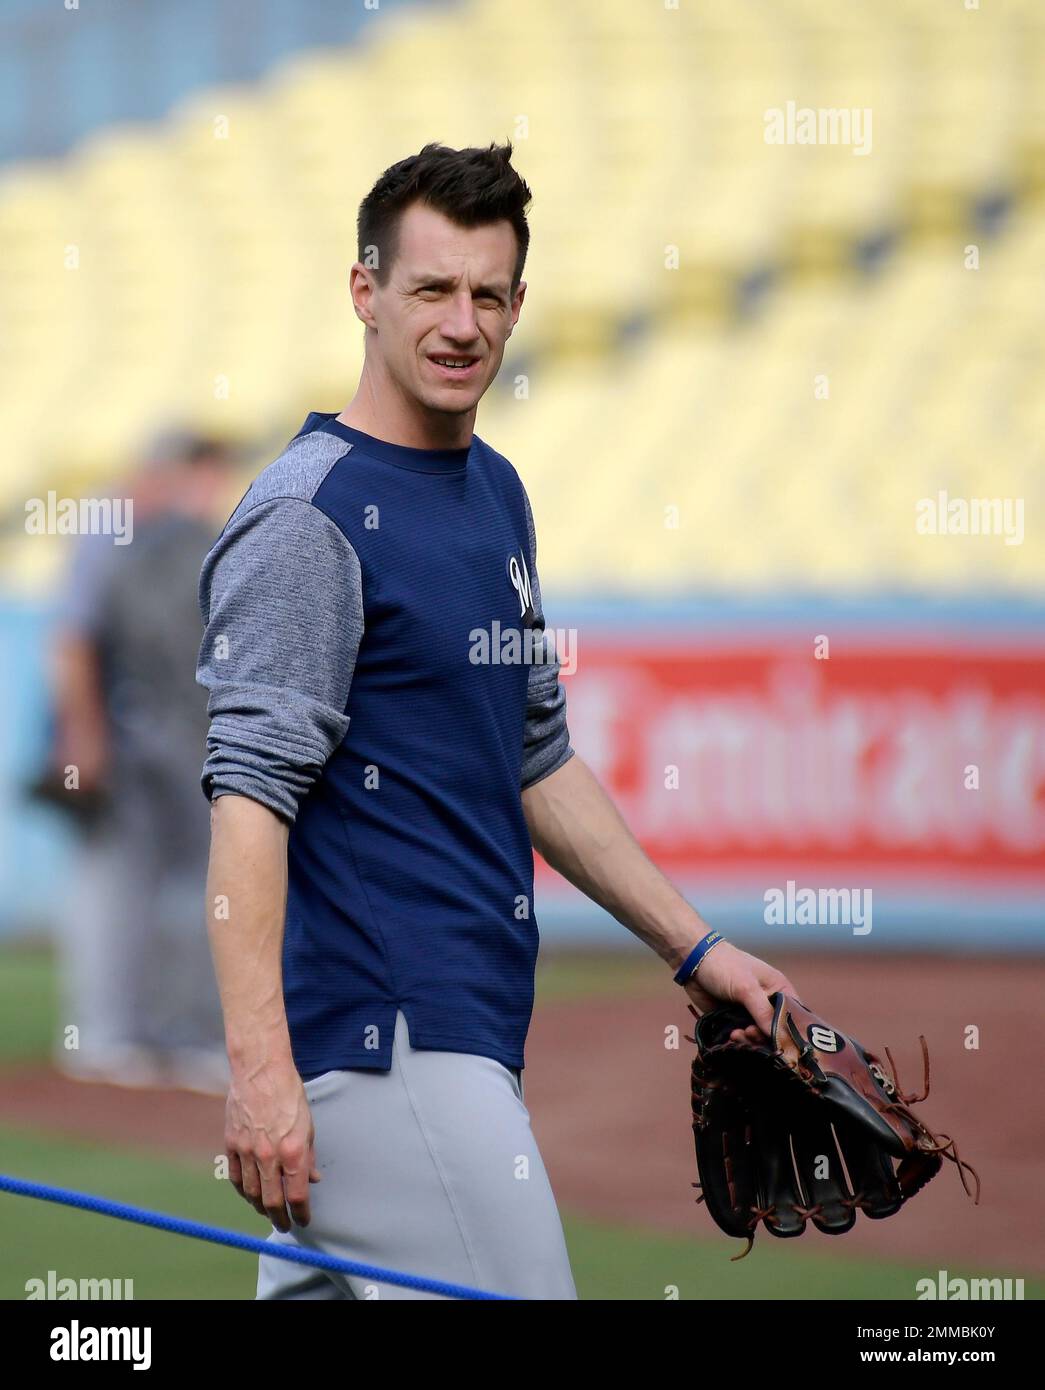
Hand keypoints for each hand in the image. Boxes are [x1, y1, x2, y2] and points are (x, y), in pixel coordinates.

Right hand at [224, 1057, 320, 1231]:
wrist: (261, 1070)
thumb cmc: (289, 1094)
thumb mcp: (308, 1125)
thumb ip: (308, 1156)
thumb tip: (312, 1179)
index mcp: (293, 1150)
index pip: (297, 1195)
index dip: (301, 1213)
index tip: (303, 1220)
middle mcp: (269, 1155)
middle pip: (272, 1201)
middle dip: (280, 1219)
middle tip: (284, 1225)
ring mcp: (247, 1151)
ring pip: (251, 1193)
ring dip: (260, 1207)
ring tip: (268, 1211)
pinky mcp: (232, 1144)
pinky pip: (235, 1177)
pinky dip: (242, 1190)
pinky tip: (250, 1194)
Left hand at [683, 941, 797, 1042]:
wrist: (694, 963)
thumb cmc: (725, 966)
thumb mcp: (746, 987)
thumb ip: (763, 1011)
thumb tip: (779, 1037)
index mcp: (779, 989)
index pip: (794, 1016)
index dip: (790, 1031)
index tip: (780, 1042)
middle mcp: (768, 1003)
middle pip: (775, 1031)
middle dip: (764, 1037)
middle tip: (750, 1033)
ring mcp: (750, 1013)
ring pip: (758, 1037)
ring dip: (750, 1040)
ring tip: (737, 1034)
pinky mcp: (734, 1020)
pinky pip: (742, 1037)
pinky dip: (739, 1040)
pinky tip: (731, 1036)